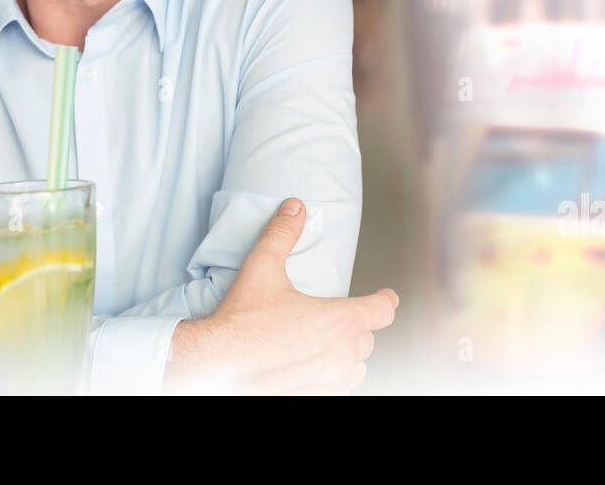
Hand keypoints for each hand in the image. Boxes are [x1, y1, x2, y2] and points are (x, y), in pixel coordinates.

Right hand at [165, 198, 397, 394]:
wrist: (217, 364)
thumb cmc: (241, 322)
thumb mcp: (261, 268)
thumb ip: (282, 234)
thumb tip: (294, 207)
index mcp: (338, 322)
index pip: (382, 311)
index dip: (386, 301)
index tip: (386, 296)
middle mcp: (340, 355)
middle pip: (368, 338)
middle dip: (358, 326)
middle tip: (339, 316)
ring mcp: (329, 381)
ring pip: (357, 368)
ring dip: (349, 355)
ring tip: (332, 343)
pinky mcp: (315, 396)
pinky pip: (338, 387)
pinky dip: (333, 375)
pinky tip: (316, 366)